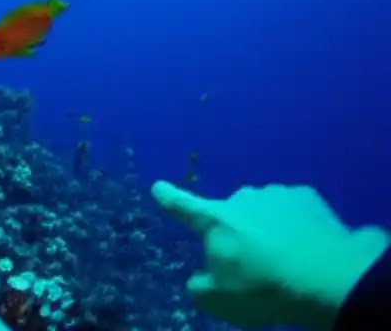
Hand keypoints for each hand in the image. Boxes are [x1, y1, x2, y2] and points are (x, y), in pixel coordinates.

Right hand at [152, 180, 389, 329]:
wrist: (331, 280)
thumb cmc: (265, 289)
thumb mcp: (219, 301)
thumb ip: (200, 287)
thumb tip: (199, 280)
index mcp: (215, 221)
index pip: (182, 206)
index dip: (168, 197)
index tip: (158, 186)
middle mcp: (242, 199)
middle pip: (231, 214)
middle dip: (237, 232)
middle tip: (253, 263)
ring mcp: (276, 195)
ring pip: (263, 211)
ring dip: (267, 227)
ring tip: (286, 258)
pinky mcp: (308, 197)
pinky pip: (292, 210)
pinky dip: (295, 225)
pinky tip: (307, 246)